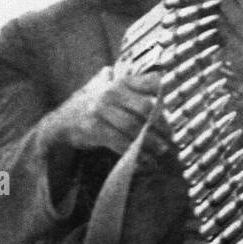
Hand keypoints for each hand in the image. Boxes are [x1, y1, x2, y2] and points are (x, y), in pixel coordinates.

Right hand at [42, 66, 164, 157]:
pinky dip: (135, 154)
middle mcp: (111, 92)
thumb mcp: (110, 89)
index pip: (151, 82)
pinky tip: (145, 161)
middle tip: (173, 137)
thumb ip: (133, 86)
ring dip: (151, 142)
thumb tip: (165, 82)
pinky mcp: (93, 128)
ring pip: (134, 127)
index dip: (169, 94)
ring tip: (162, 151)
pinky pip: (120, 143)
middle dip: (162, 125)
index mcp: (120, 81)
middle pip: (145, 107)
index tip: (181, 108)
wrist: (60, 122)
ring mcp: (101, 110)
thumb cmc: (93, 106)